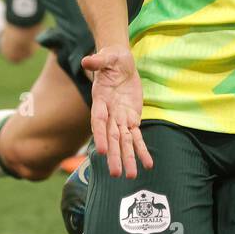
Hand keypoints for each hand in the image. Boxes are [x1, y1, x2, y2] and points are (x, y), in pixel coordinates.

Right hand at [82, 46, 152, 178]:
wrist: (120, 62)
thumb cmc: (112, 59)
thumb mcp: (107, 57)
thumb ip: (98, 61)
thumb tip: (86, 60)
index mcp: (100, 101)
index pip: (99, 121)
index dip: (100, 135)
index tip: (100, 150)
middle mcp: (109, 114)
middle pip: (111, 137)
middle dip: (114, 155)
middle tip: (116, 173)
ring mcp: (120, 118)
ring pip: (124, 142)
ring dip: (128, 158)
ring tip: (131, 176)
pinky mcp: (132, 118)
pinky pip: (137, 137)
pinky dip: (142, 150)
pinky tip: (148, 164)